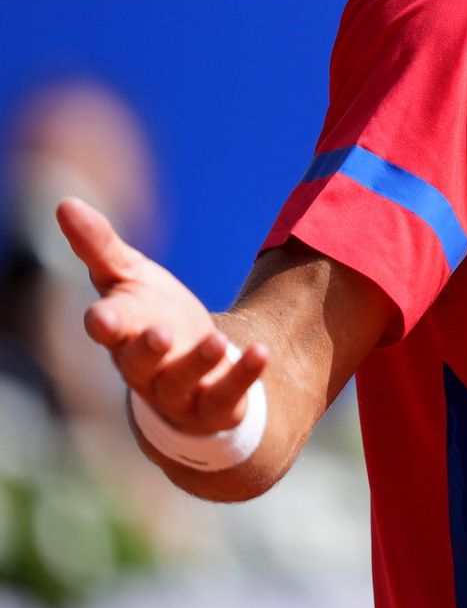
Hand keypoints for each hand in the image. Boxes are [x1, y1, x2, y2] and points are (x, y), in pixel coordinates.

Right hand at [55, 196, 268, 435]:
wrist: (188, 371)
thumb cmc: (149, 316)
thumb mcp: (129, 276)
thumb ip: (99, 246)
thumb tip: (64, 203)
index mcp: (121, 332)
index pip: (107, 329)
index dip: (104, 324)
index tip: (103, 318)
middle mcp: (143, 366)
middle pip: (138, 361)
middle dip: (147, 348)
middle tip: (161, 333)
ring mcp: (177, 390)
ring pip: (181, 381)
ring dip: (197, 362)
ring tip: (216, 341)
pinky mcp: (213, 404)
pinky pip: (227, 393)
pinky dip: (243, 373)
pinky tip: (261, 352)